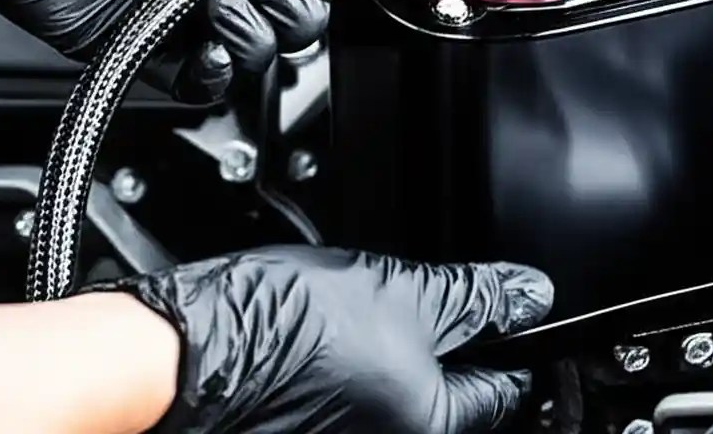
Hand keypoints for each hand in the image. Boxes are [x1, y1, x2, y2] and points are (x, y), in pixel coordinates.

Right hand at [81, 245, 554, 432]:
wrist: (183, 353)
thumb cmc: (277, 329)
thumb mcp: (397, 292)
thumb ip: (472, 298)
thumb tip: (528, 294)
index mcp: (432, 426)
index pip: (505, 386)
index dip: (515, 337)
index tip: (513, 311)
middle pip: (454, 395)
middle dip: (452, 343)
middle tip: (426, 296)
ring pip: (404, 392)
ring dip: (401, 351)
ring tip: (365, 309)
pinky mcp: (313, 426)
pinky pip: (360, 397)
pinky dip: (361, 365)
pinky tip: (332, 330)